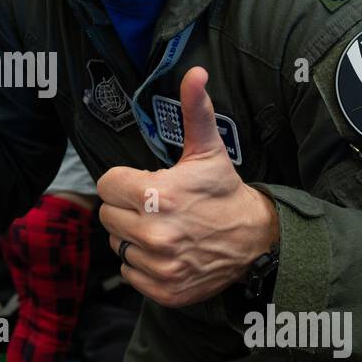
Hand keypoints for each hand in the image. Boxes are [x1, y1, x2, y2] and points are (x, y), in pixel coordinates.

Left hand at [97, 66, 279, 308]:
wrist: (255, 241)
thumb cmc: (224, 192)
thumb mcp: (208, 150)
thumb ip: (194, 110)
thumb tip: (195, 72)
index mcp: (157, 196)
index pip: (106, 185)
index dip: (124, 182)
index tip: (146, 184)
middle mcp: (154, 233)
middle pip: (107, 215)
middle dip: (127, 208)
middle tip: (155, 207)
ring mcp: (158, 265)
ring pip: (117, 244)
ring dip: (133, 237)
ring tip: (163, 228)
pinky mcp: (162, 289)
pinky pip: (130, 272)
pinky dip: (143, 264)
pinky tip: (167, 252)